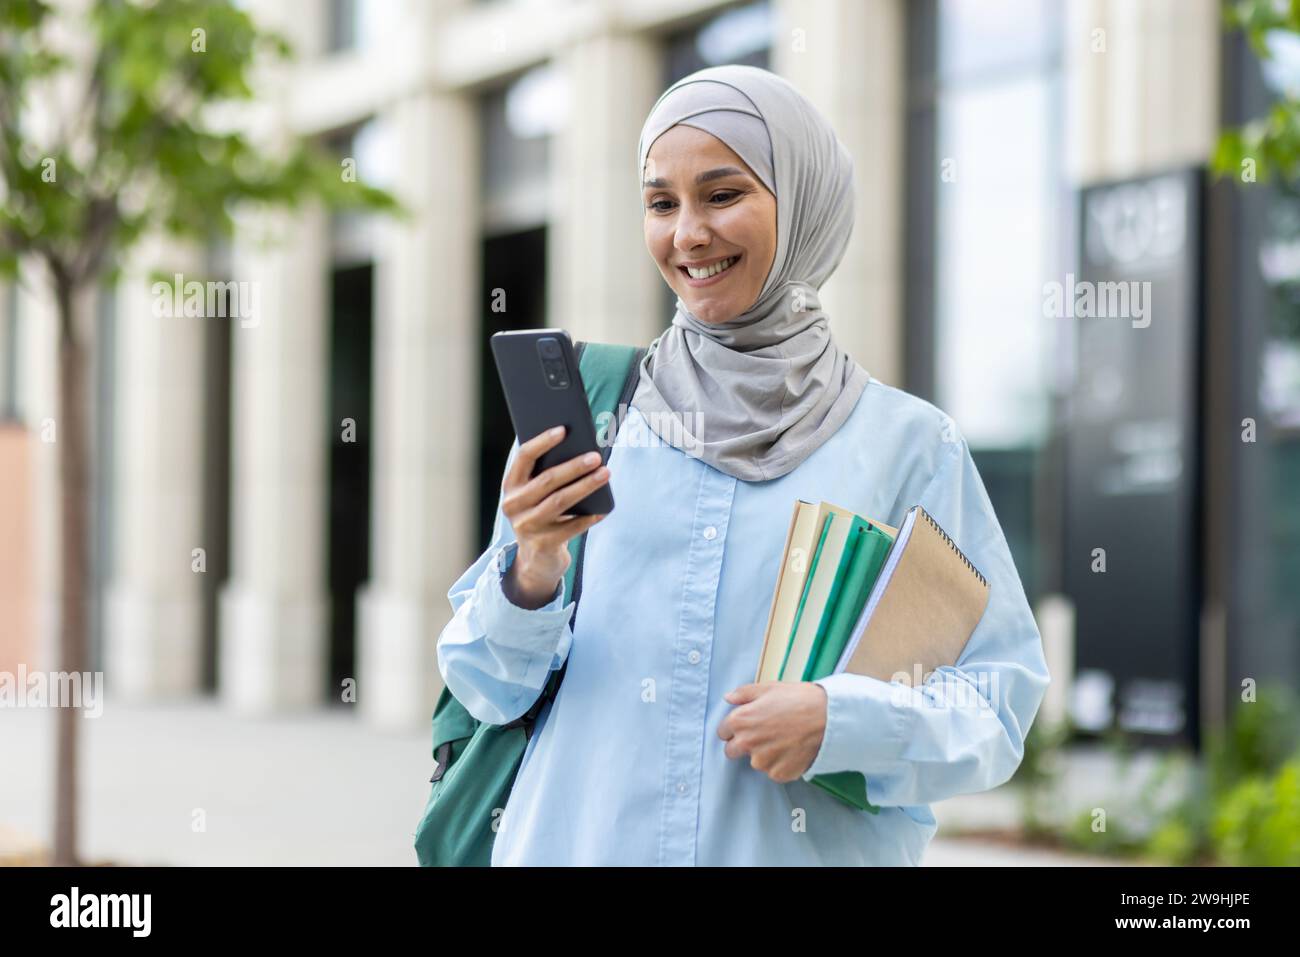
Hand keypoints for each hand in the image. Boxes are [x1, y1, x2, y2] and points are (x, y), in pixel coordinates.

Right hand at [501, 426, 610, 608]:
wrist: (536, 559)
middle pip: (547, 480)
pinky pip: (571, 527)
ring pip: (560, 501)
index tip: (564, 429)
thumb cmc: (543, 514)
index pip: (524, 457)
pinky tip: (604, 509)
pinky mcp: (542, 544)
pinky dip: (589, 518)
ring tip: (606, 474)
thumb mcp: (538, 495)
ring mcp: (527, 526)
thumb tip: (580, 449)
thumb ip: (549, 474)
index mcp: (511, 485)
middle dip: (574, 466)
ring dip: (585, 486)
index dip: (543, 441)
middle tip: (596, 456)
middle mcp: (514, 505)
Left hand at [717, 681, 827, 783]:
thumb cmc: (798, 699)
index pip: (722, 733)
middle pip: (732, 751)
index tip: (746, 726)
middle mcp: (747, 743)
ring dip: (764, 755)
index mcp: (740, 721)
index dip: (733, 729)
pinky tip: (792, 750)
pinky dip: (780, 764)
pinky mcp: (779, 773)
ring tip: (784, 739)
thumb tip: (728, 698)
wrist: (828, 717)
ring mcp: (763, 761)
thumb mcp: (768, 688)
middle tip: (763, 735)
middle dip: (742, 744)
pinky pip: (773, 771)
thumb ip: (743, 694)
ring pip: (755, 762)